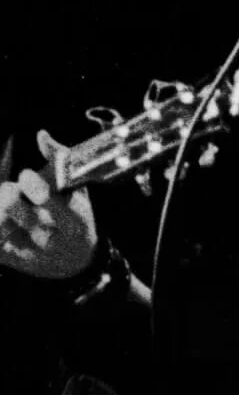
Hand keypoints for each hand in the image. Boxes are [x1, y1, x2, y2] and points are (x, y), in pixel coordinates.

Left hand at [0, 130, 98, 279]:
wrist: (75, 260)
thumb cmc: (75, 214)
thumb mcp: (76, 189)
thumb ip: (59, 161)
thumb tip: (40, 134)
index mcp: (74, 219)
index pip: (52, 204)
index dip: (35, 187)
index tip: (26, 173)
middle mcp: (53, 238)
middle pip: (25, 218)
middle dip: (11, 198)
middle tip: (9, 189)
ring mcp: (31, 252)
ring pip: (3, 231)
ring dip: (0, 211)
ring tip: (5, 200)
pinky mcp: (12, 260)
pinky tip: (2, 214)